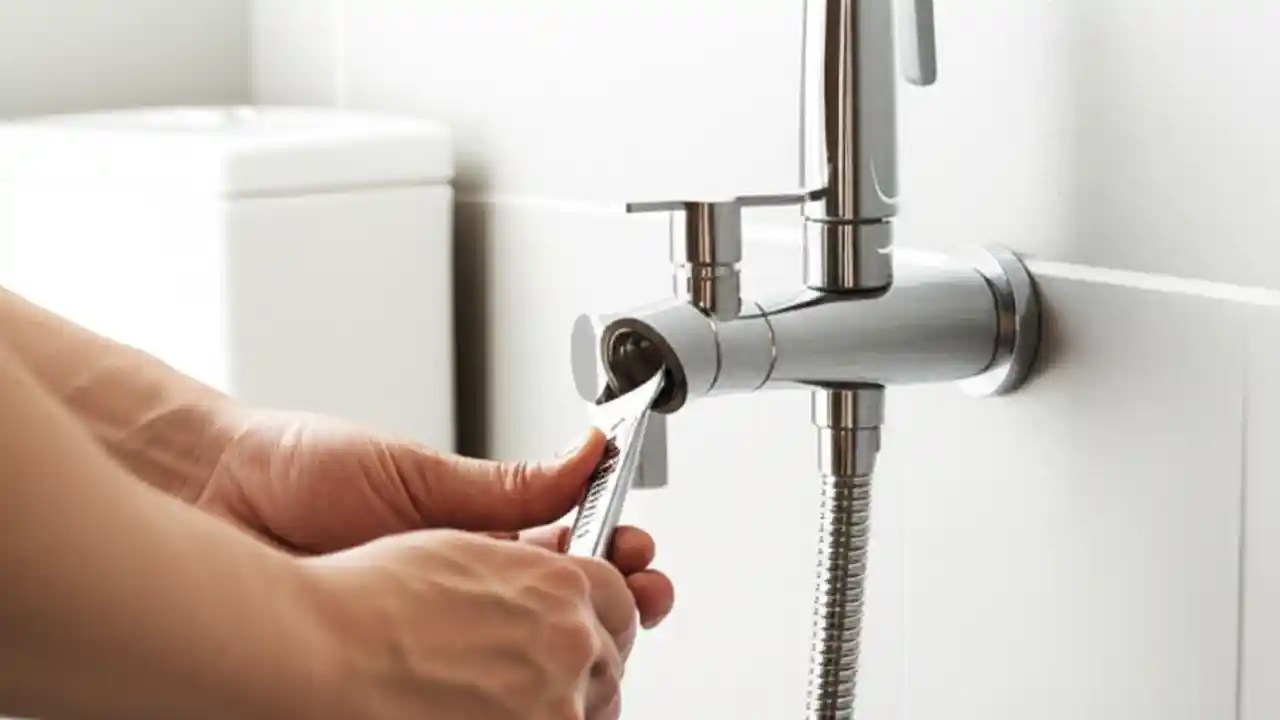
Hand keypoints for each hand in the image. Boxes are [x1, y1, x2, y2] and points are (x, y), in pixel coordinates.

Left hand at [197, 410, 673, 626]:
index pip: (562, 550)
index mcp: (470, 528)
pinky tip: (530, 670)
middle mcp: (457, 579)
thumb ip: (507, 484)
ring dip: (568, 640)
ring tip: (603, 634)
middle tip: (643, 597)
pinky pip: (460, 672)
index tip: (641, 552)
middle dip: (609, 602)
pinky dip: (504, 673)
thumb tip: (586, 451)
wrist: (214, 494)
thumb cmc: (297, 469)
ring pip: (517, 644)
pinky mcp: (396, 657)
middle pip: (554, 604)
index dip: (609, 554)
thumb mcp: (417, 470)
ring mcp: (430, 623)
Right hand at [304, 530, 634, 719]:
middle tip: (530, 674)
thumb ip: (522, 568)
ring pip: (590, 712)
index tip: (583, 625)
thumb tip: (540, 581)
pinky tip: (481, 715)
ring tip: (498, 703)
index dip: (598, 613)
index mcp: (558, 586)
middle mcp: (568, 646)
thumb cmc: (362, 603)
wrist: (312, 656)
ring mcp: (552, 709)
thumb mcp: (457, 548)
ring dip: (559, 707)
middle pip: (608, 663)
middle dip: (580, 665)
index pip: (620, 599)